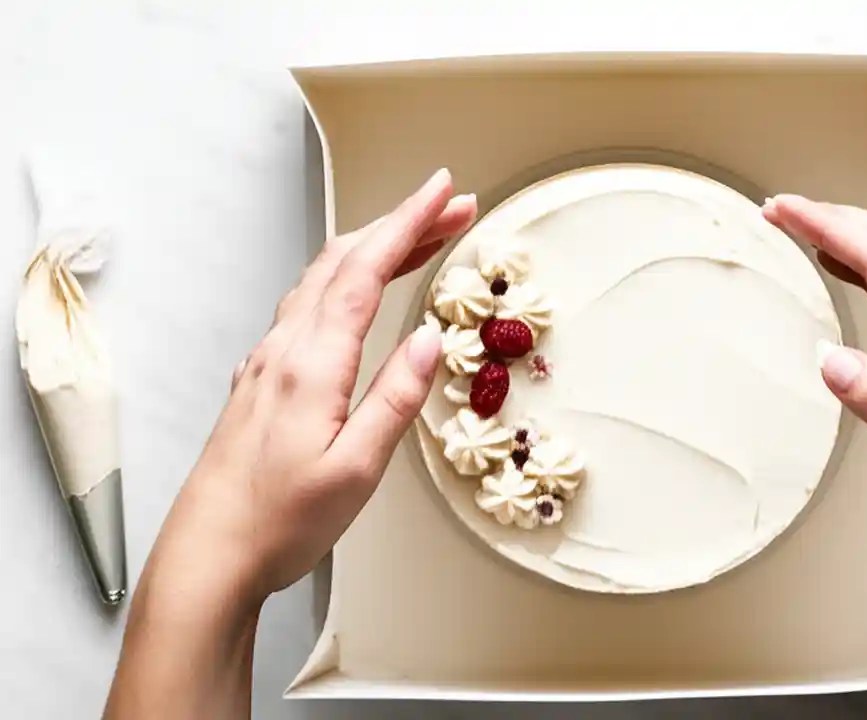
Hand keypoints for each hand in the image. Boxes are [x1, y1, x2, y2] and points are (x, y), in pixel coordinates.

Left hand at [151, 168, 474, 603]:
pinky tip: (360, 293)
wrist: (208, 556)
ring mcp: (267, 362)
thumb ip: (396, 397)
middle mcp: (284, 350)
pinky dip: (346, 280)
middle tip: (451, 208)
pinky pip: (308, 306)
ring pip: (322, 280)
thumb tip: (429, 338)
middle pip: (343, 262)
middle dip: (400, 224)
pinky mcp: (262, 381)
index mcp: (311, 364)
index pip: (365, 272)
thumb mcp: (357, 468)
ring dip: (373, 249)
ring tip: (419, 239)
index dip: (409, 223)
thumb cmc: (280, 522)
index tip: (444, 190)